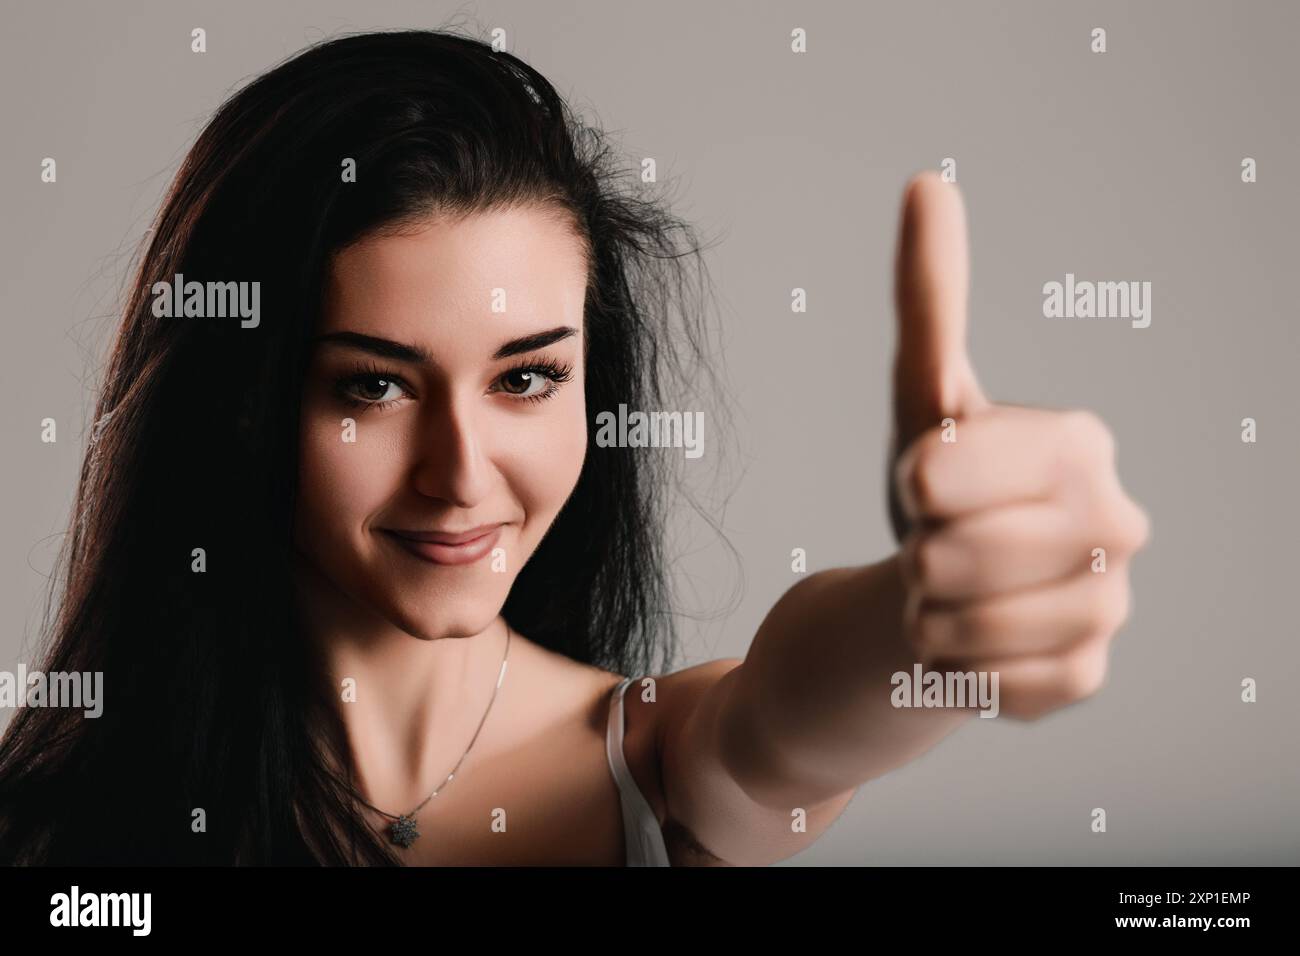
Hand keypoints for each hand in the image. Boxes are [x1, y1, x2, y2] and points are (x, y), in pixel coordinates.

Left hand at [886, 172, 1150, 719]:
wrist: (938, 590)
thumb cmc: (934, 490)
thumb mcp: (921, 396)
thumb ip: (929, 296)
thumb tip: (927, 183)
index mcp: (1078, 442)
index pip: (953, 469)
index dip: (915, 482)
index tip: (922, 483)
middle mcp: (1115, 521)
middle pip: (958, 553)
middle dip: (916, 555)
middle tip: (931, 549)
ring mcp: (1111, 605)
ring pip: (971, 625)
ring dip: (929, 615)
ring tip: (944, 594)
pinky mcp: (1086, 676)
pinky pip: (994, 686)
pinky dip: (956, 670)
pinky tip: (969, 644)